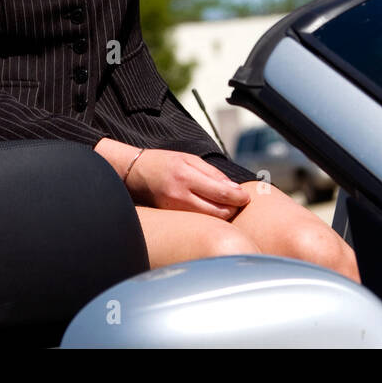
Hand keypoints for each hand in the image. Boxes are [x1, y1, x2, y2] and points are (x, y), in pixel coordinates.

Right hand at [125, 148, 251, 219]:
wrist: (135, 172)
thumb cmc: (164, 162)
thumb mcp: (190, 159)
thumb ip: (213, 174)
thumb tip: (235, 190)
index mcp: (186, 177)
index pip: (221, 194)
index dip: (239, 197)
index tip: (246, 197)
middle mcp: (179, 197)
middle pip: (218, 212)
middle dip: (233, 209)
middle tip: (238, 202)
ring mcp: (173, 210)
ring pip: (209, 220)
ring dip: (222, 216)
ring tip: (225, 206)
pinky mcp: (171, 218)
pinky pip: (197, 222)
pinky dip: (208, 218)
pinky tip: (210, 211)